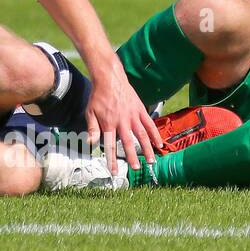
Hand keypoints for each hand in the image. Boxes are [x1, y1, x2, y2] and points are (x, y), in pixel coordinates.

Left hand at [86, 60, 163, 174]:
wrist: (109, 78)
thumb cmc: (98, 96)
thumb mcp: (90, 112)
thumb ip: (92, 129)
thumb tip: (90, 143)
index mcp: (109, 124)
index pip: (110, 146)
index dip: (112, 160)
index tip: (115, 171)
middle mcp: (122, 121)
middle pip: (129, 143)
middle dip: (132, 157)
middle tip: (136, 169)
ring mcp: (133, 115)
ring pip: (142, 135)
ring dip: (147, 149)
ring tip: (151, 161)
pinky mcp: (140, 110)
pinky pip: (149, 124)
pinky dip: (155, 134)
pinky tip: (159, 143)